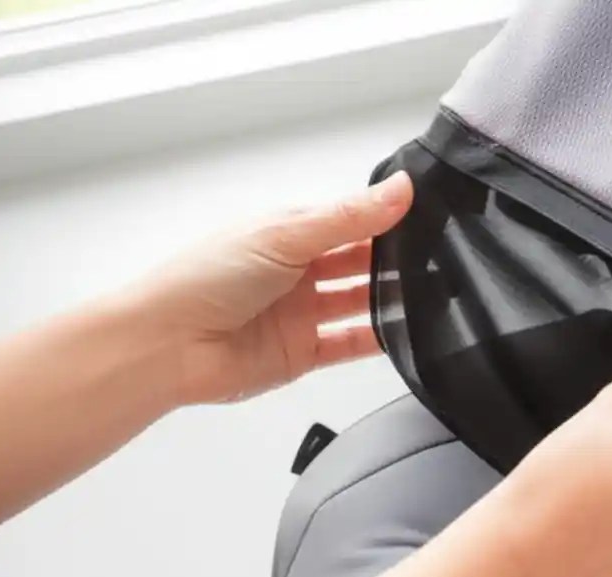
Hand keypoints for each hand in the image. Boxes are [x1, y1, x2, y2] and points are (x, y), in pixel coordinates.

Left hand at [136, 171, 413, 404]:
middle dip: (397, 260)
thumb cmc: (208, 278)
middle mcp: (298, 271)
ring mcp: (302, 314)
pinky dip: (378, 341)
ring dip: (392, 299)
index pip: (352, 221)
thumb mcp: (285, 235)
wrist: (166, 346)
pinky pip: (350, 345)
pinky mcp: (303, 353)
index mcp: (290, 233)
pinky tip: (408, 335)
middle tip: (445, 257)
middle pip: (360, 262)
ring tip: (438, 294)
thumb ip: (349, 218)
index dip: (389, 218)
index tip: (435, 215)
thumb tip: (402, 187)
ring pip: (360, 303)